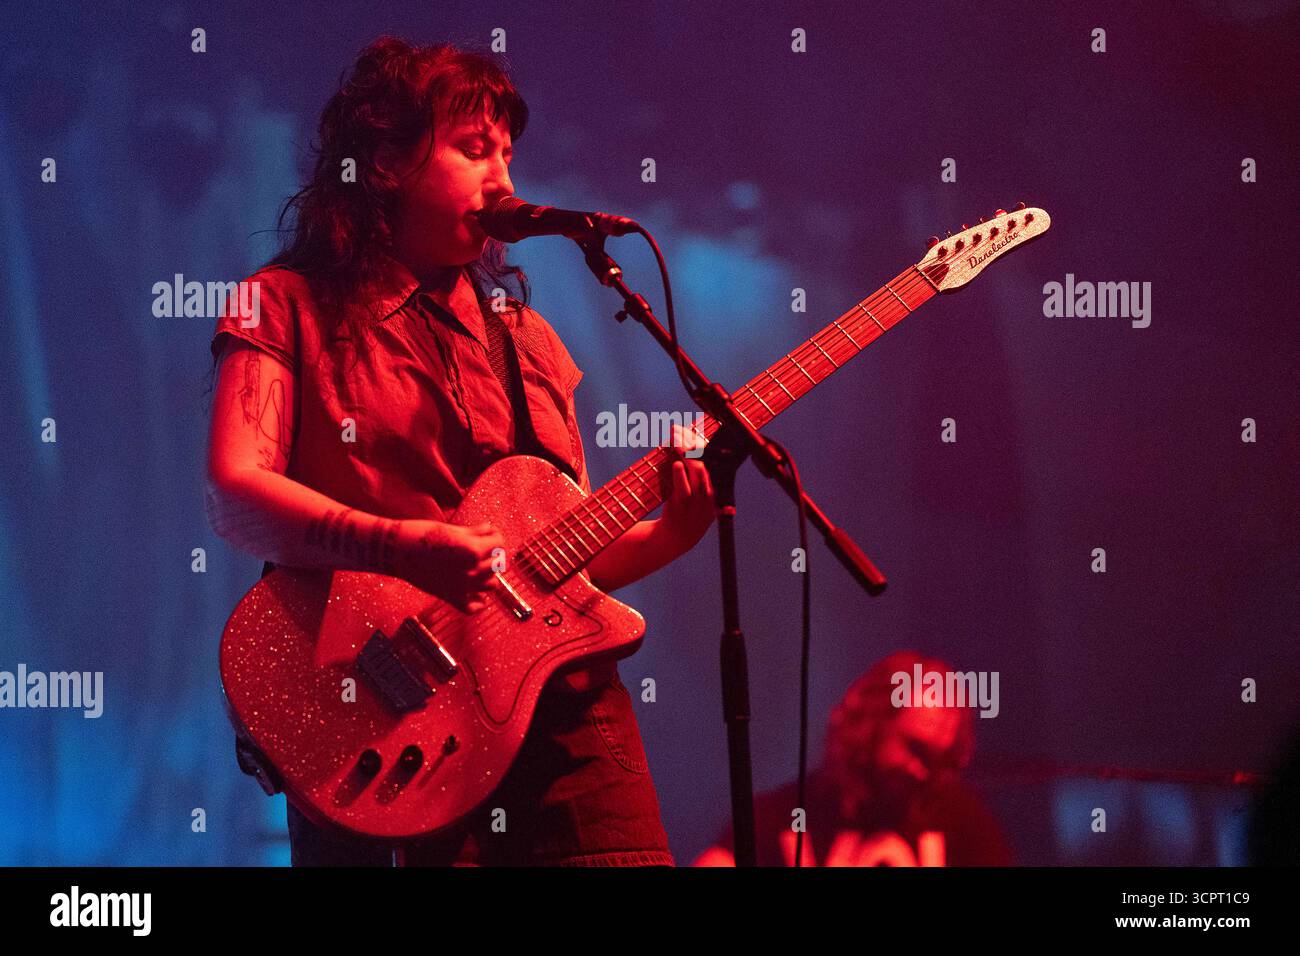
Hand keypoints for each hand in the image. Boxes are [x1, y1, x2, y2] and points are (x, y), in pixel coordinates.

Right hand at [393, 519, 504, 613]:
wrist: (395, 549)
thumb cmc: (422, 533)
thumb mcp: (453, 529)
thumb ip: (475, 533)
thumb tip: (490, 531)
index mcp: (473, 551)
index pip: (499, 543)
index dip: (495, 535)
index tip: (489, 532)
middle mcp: (470, 571)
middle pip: (497, 564)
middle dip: (492, 553)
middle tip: (482, 546)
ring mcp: (461, 587)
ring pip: (491, 585)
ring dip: (487, 574)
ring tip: (477, 565)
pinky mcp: (449, 597)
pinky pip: (472, 608)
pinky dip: (478, 603)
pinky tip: (476, 594)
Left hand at [658, 423, 715, 551]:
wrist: (675, 540)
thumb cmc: (684, 512)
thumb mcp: (696, 494)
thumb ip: (692, 472)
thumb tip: (680, 440)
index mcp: (715, 488)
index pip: (712, 460)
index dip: (700, 442)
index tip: (686, 429)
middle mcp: (709, 493)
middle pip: (706, 462)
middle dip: (693, 443)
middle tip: (677, 430)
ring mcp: (697, 501)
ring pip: (698, 473)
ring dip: (687, 454)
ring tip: (676, 440)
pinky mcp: (682, 508)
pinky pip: (683, 490)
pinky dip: (680, 476)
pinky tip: (676, 464)